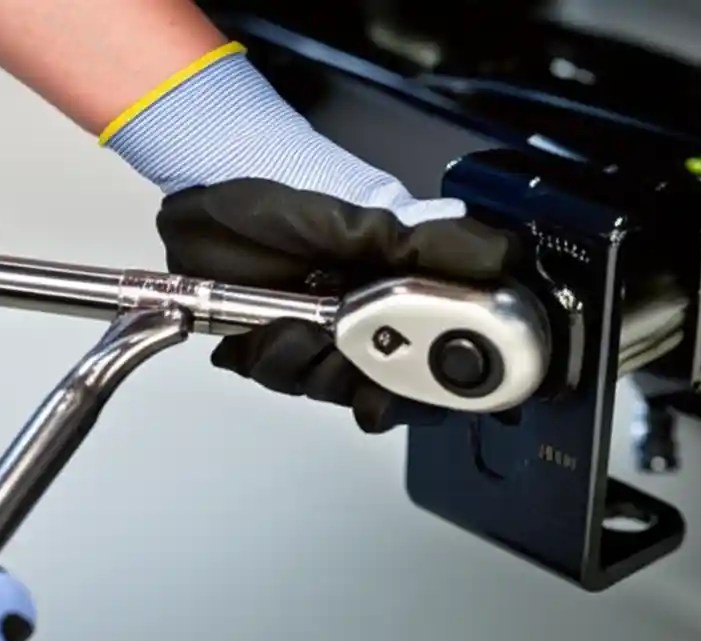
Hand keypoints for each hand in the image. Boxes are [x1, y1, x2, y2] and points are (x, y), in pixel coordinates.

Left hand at [106, 42, 518, 431]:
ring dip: (306, 364)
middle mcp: (366, 315)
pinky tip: (261, 327)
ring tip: (290, 322)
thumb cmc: (280, 192)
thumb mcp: (356, 217)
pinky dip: (268, 359)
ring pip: (329, 388)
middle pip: (385, 387)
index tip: (412, 379)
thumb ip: (426, 247)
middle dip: (358, 379)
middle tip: (340, 347)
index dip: (433, 382)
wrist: (199, 195)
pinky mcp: (274, 345)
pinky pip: (281, 381)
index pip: (438, 352)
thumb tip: (501, 256)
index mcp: (401, 285)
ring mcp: (320, 333)